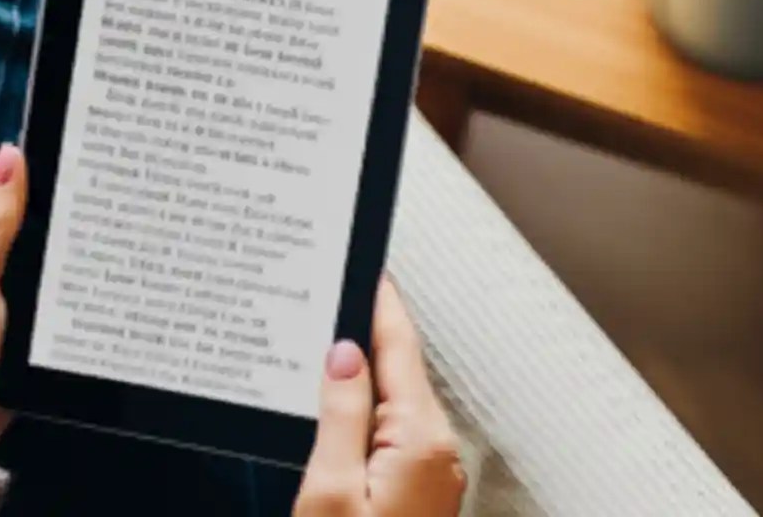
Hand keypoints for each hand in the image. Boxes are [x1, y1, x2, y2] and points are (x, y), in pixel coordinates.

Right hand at [295, 280, 465, 516]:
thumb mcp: (330, 490)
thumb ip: (339, 418)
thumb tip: (344, 355)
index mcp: (421, 440)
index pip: (400, 349)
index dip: (380, 306)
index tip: (368, 271)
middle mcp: (438, 452)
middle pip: (398, 373)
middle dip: (364, 340)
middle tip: (331, 304)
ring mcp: (433, 473)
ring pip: (394, 405)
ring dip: (363, 379)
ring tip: (324, 352)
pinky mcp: (419, 491)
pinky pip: (394, 435)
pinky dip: (368, 415)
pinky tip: (339, 414)